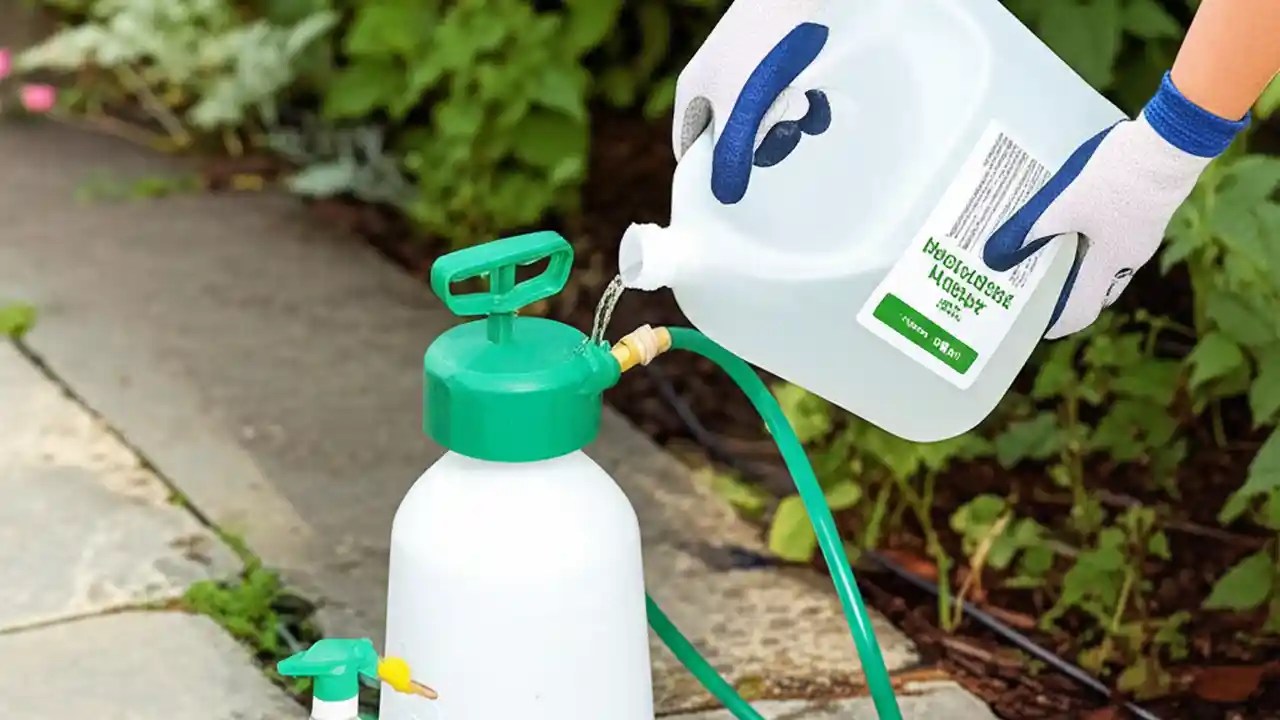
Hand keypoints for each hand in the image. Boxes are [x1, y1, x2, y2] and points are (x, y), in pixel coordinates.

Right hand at [673, 0, 831, 204]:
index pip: (690, 152)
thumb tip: (724, 196)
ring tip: (803, 105)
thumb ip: (731, 155)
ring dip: (790, 126)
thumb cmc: (760, 45)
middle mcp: (720, 90)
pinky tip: (818, 97)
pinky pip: (791, 108)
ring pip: (768, 128)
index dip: (711, 172)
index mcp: (696, 96)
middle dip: (763, 145)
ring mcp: (752, 82)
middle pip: (735, 145)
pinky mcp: (783, 74)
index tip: (738, 184)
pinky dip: (806, 108)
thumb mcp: (740, 107)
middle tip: (782, 132)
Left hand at [983, 73, 1248, 338]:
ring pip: (1106, 262)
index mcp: (1110, 263)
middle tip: (1035, 286)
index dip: (1059, 322)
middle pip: (1095, 289)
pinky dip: (1092, 241)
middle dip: (1066, 293)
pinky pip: (1115, 239)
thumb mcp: (1062, 205)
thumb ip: (1029, 232)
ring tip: (1047, 253)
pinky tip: (1073, 222)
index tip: (1036, 326)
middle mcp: (1130, 257)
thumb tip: (995, 258)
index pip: (1083, 310)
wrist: (1170, 141)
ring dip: (1079, 264)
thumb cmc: (1116, 178)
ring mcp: (1142, 235)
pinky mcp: (1146, 213)